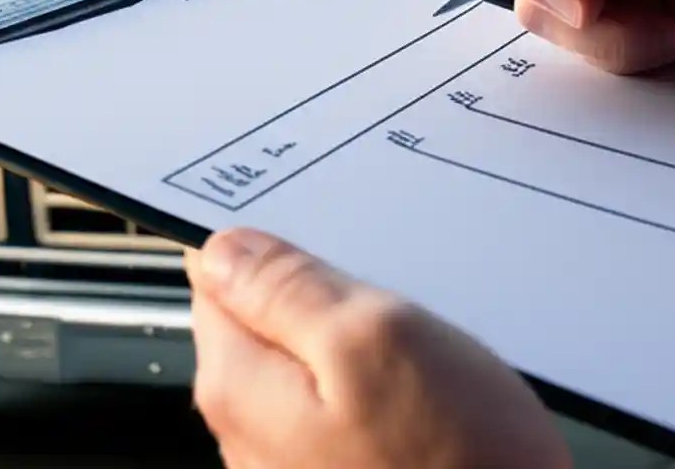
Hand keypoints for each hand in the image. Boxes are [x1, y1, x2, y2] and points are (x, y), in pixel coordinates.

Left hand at [186, 227, 572, 468]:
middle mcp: (250, 435)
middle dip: (322, 294)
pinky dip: (379, 383)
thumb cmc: (459, 468)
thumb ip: (288, 288)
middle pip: (264, 323)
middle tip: (390, 290)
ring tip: (419, 341)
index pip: (215, 278)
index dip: (267, 243)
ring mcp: (295, 463)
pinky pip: (344, 405)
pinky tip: (428, 387)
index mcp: (241, 387)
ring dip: (358, 341)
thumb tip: (225, 249)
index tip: (317, 228)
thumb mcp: (377, 340)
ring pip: (310, 364)